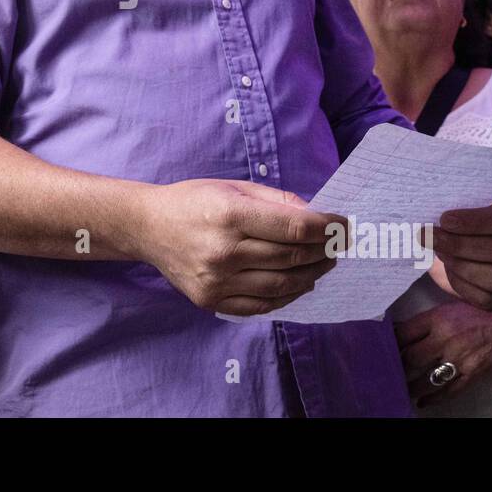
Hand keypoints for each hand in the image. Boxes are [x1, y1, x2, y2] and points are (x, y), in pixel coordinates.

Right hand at [136, 178, 345, 315]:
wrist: (148, 227)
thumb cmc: (193, 200)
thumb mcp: (233, 187)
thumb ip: (277, 201)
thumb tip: (316, 216)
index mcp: (230, 214)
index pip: (295, 227)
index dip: (327, 228)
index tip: (344, 225)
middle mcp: (224, 251)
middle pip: (293, 257)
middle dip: (324, 250)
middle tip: (339, 245)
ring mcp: (217, 280)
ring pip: (283, 284)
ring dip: (312, 274)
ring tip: (323, 263)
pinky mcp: (211, 300)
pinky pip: (262, 305)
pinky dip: (287, 295)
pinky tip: (299, 283)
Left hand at [395, 300, 491, 405]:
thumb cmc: (476, 311)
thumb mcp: (447, 309)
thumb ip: (425, 322)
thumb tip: (400, 332)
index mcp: (436, 319)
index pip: (404, 334)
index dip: (390, 344)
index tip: (381, 350)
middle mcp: (444, 339)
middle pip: (411, 358)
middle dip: (397, 368)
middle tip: (387, 374)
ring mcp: (459, 358)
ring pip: (427, 378)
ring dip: (412, 387)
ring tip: (401, 390)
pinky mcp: (472, 373)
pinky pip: (450, 390)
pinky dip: (434, 398)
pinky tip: (423, 402)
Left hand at [428, 198, 491, 310]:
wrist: (455, 247)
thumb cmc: (458, 223)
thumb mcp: (458, 208)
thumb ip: (452, 206)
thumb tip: (432, 211)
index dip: (474, 221)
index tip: (444, 220)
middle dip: (460, 245)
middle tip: (431, 238)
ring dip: (462, 266)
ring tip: (440, 253)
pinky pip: (486, 298)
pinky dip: (462, 284)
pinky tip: (449, 270)